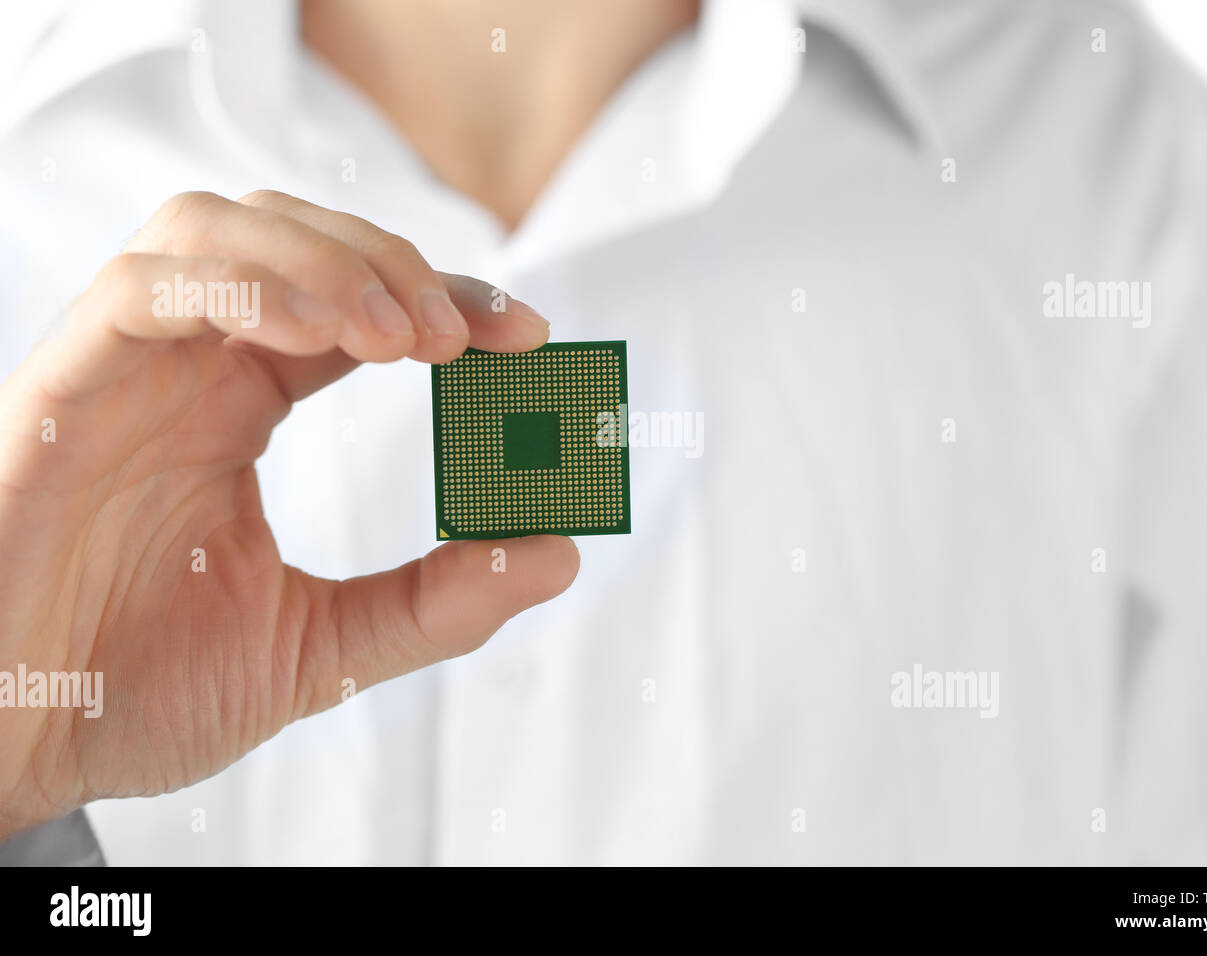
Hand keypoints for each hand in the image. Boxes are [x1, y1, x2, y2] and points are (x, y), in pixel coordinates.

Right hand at [0, 190, 578, 837]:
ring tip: (399, 333)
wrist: (11, 747)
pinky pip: (142, 287)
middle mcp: (184, 368)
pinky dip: (238, 285)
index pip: (352, 309)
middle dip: (391, 265)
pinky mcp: (61, 386)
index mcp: (238, 408)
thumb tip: (558, 554)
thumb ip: (433, 603)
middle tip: (463, 333)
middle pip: (292, 238)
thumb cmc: (134, 690)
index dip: (443, 299)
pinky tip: (314, 335)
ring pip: (215, 227)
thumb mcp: (319, 651)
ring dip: (323, 261)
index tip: (527, 334)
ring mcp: (121, 368)